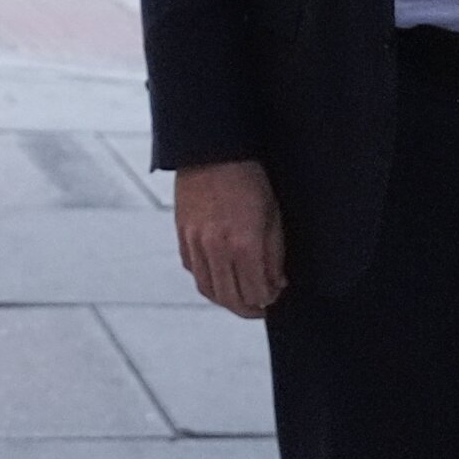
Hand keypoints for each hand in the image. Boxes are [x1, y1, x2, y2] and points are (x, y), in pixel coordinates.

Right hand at [175, 160, 286, 317]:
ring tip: (238, 297)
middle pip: (230, 298)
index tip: (274, 297)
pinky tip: (220, 275)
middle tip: (258, 308)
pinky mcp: (182, 234)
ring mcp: (195, 242)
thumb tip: (276, 283)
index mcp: (244, 244)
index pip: (256, 293)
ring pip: (207, 289)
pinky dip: (207, 279)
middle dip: (247, 308)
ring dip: (224, 299)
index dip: (267, 300)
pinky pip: (192, 269)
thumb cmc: (249, 178)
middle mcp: (216, 248)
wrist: (212, 150)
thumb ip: (274, 254)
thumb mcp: (273, 216)